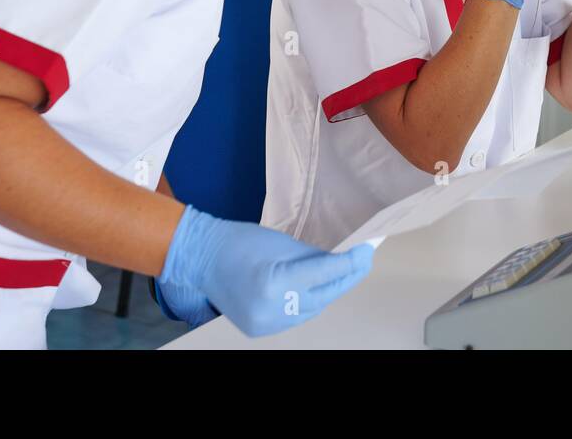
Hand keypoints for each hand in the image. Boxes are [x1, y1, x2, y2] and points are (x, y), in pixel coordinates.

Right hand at [159, 206, 374, 336]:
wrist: (202, 257)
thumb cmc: (242, 241)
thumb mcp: (284, 244)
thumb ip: (315, 258)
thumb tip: (344, 262)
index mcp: (276, 283)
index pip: (326, 274)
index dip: (352, 263)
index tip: (369, 251)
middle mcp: (271, 310)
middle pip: (323, 297)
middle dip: (346, 279)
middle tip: (364, 260)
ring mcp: (265, 325)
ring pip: (312, 310)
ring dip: (329, 292)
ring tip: (345, 272)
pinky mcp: (260, 330)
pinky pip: (295, 317)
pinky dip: (308, 303)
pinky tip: (317, 288)